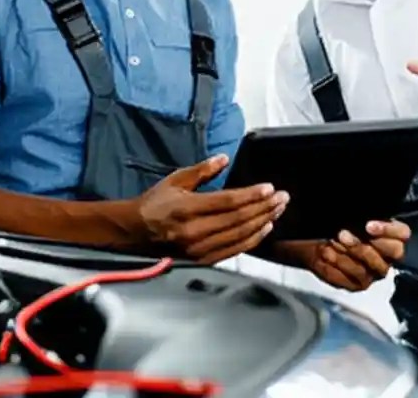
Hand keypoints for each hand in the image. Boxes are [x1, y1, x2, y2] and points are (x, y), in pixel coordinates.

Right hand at [135, 155, 288, 264]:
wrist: (135, 232)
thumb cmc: (154, 204)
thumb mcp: (175, 180)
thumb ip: (201, 171)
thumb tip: (223, 159)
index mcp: (187, 208)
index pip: (228, 201)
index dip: (252, 195)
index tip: (269, 188)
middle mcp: (194, 230)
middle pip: (239, 219)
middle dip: (264, 207)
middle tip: (282, 198)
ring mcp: (199, 248)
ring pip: (240, 235)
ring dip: (263, 222)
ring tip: (278, 210)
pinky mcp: (202, 259)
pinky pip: (234, 250)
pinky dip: (252, 240)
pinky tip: (264, 229)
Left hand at [289, 220, 410, 290]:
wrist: (315, 241)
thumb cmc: (338, 225)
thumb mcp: (351, 215)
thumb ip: (361, 214)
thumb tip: (361, 213)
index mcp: (391, 235)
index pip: (403, 234)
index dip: (388, 230)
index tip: (368, 225)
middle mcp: (387, 257)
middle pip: (390, 254)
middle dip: (364, 244)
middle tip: (343, 234)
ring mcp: (374, 273)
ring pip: (368, 268)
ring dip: (346, 253)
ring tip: (331, 242)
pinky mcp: (359, 284)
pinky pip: (351, 278)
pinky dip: (336, 264)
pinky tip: (326, 253)